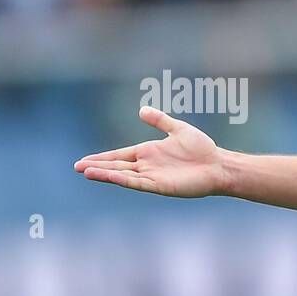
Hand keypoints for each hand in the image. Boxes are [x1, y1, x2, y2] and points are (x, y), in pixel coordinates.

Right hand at [74, 107, 225, 197]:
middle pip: (116, 166)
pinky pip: (138, 182)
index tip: (84, 161)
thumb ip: (160, 120)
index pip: (119, 155)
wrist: (218, 165)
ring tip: (86, 172)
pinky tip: (110, 177)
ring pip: (123, 175)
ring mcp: (152, 176)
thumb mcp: (178, 129)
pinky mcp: (160, 186)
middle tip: (78, 168)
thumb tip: (142, 110)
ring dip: (105, 174)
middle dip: (97, 167)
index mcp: (148, 152)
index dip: (102, 158)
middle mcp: (147, 165)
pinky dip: (123, 180)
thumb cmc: (202, 148)